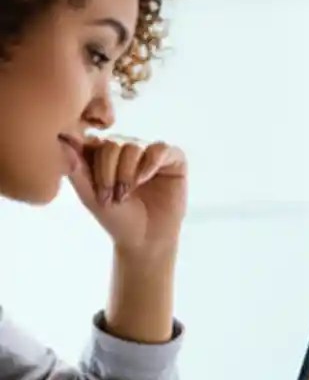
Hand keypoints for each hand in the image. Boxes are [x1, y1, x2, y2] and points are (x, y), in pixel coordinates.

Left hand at [68, 136, 187, 256]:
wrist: (146, 239)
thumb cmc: (117, 218)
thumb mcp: (88, 194)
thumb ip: (76, 168)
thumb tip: (64, 140)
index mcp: (104, 154)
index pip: (92, 141)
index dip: (92, 163)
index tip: (95, 189)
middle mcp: (127, 148)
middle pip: (112, 144)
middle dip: (108, 172)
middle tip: (110, 197)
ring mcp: (150, 152)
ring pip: (133, 146)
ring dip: (127, 173)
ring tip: (126, 194)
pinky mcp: (173, 158)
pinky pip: (160, 149)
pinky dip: (149, 164)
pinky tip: (143, 180)